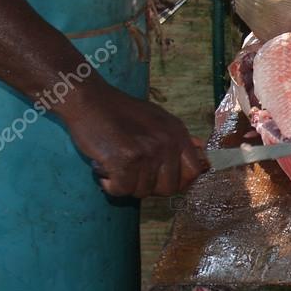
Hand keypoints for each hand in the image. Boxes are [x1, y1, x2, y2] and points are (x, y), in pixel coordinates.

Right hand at [59, 82, 207, 197]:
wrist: (88, 100)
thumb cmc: (120, 111)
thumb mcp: (159, 119)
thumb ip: (178, 139)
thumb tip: (202, 157)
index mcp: (178, 134)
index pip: (193, 172)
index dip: (178, 182)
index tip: (160, 181)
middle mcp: (167, 143)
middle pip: (169, 188)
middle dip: (149, 188)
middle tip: (132, 175)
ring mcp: (148, 152)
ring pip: (143, 191)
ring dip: (126, 184)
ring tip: (115, 166)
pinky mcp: (126, 159)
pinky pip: (122, 190)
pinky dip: (110, 186)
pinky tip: (104, 171)